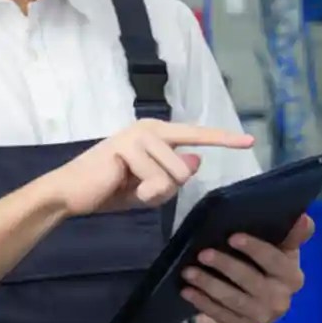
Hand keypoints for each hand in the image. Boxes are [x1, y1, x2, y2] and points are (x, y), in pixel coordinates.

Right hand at [41, 119, 254, 216]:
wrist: (72, 192)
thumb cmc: (109, 188)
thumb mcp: (148, 186)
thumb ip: (174, 174)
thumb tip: (198, 159)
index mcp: (157, 133)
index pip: (196, 135)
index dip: (224, 139)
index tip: (249, 140)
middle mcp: (151, 128)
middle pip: (187, 167)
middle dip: (167, 189)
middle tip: (137, 188)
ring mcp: (140, 134)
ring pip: (173, 176)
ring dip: (153, 192)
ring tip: (127, 186)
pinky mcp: (128, 145)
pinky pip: (155, 181)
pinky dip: (142, 194)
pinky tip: (119, 185)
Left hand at [184, 214, 313, 322]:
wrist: (257, 306)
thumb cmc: (266, 269)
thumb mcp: (280, 251)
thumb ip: (290, 235)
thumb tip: (303, 216)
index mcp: (292, 276)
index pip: (274, 260)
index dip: (255, 248)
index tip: (233, 237)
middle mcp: (281, 299)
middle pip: (251, 280)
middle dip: (226, 265)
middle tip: (203, 253)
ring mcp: (262, 317)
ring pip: (233, 299)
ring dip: (209, 284)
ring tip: (188, 271)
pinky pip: (220, 314)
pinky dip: (202, 302)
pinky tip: (187, 290)